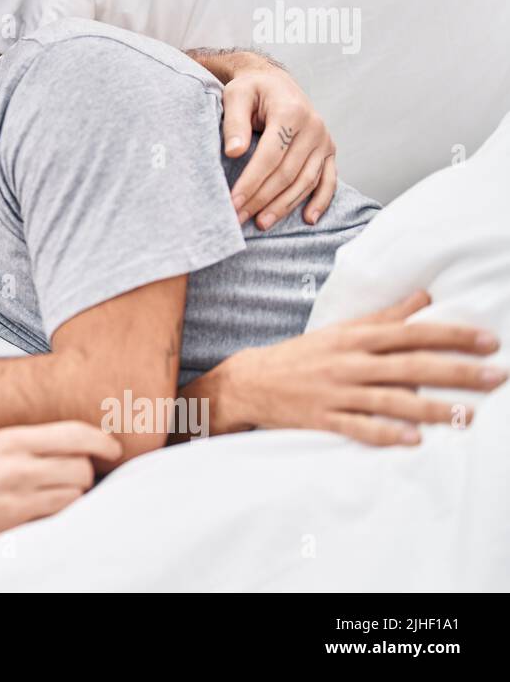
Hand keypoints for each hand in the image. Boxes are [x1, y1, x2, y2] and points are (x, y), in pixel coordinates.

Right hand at [0, 421, 121, 562]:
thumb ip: (19, 445)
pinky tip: (49, 512)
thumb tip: (60, 446)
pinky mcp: (16, 520)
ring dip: (75, 494)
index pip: (71, 432)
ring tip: (57, 496)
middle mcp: (15, 462)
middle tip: (78, 479)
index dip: (101, 440)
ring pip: (75, 490)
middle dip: (87, 473)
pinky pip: (60, 513)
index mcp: (7, 438)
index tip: (113, 448)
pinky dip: (63, 512)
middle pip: (80, 464)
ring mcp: (17, 493)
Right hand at [217, 291, 504, 443]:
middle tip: (495, 376)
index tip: (488, 341)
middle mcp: (349, 363)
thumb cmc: (303, 355)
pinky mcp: (324, 419)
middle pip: (410, 365)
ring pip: (391, 400)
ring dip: (432, 407)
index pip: (411, 333)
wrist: (251, 382)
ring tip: (467, 414)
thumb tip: (424, 297)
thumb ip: (385, 317)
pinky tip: (415, 439)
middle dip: (456, 370)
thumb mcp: (342, 330)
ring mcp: (337, 393)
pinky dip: (387, 434)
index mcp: (355, 338)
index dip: (451, 336)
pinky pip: (360, 428)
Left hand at [221, 61, 336, 229]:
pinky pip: (328, 180)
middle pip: (287, 173)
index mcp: (291, 113)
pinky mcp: (328, 151)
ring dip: (284, 206)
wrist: (274, 82)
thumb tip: (233, 152)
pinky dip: (321, 201)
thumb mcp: (236, 96)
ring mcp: (324, 141)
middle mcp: (313, 128)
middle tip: (239, 218)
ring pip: (306, 181)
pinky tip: (308, 219)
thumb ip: (234, 122)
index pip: (270, 156)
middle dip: (262, 199)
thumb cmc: (252, 89)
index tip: (232, 202)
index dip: (251, 182)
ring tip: (261, 223)